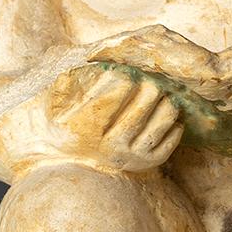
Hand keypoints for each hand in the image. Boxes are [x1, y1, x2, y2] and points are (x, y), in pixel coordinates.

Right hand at [44, 66, 182, 172]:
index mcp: (86, 130)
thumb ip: (67, 83)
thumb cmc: (65, 118)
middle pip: (137, 117)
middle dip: (149, 93)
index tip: (127, 74)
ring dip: (165, 107)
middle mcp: (109, 146)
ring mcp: (129, 156)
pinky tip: (169, 115)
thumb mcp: (57, 99)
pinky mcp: (146, 163)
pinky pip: (168, 145)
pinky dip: (174, 128)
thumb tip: (83, 68)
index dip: (121, 87)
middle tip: (152, 81)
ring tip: (165, 96)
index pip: (108, 106)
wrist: (67, 156)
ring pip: (156, 129)